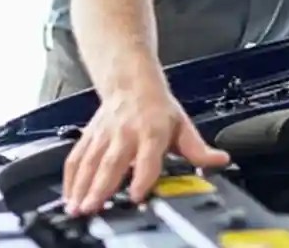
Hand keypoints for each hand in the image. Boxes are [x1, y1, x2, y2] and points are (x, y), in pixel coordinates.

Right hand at [61, 84, 229, 214]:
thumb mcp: (182, 125)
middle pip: (112, 162)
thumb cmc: (157, 106)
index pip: (147, 156)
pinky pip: (76, 158)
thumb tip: (220, 160)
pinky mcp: (89, 136)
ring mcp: (104, 135)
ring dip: (81, 186)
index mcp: (151, 131)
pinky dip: (70, 178)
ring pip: (90, 162)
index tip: (136, 194)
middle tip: (93, 207)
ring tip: (77, 207)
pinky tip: (68, 195)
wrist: (131, 81)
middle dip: (101, 186)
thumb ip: (198, 149)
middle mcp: (125, 133)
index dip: (142, 176)